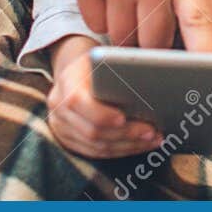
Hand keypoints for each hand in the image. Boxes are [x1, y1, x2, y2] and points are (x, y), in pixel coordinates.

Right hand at [46, 35, 162, 157]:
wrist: (77, 73)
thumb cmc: (98, 64)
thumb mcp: (103, 59)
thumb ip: (116, 69)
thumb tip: (147, 81)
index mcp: (66, 81)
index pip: (78, 102)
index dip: (101, 113)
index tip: (124, 118)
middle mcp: (58, 107)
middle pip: (92, 130)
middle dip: (126, 133)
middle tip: (152, 131)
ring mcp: (61, 127)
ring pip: (96, 146)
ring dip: (128, 145)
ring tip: (153, 139)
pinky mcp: (69, 141)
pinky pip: (96, 152)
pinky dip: (121, 150)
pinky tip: (140, 145)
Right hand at [65, 0, 211, 51]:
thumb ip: (196, 6)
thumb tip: (203, 63)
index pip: (201, 23)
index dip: (204, 59)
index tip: (206, 86)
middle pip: (154, 43)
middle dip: (152, 46)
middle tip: (149, 27)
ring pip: (121, 38)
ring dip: (124, 32)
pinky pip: (94, 25)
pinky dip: (100, 17)